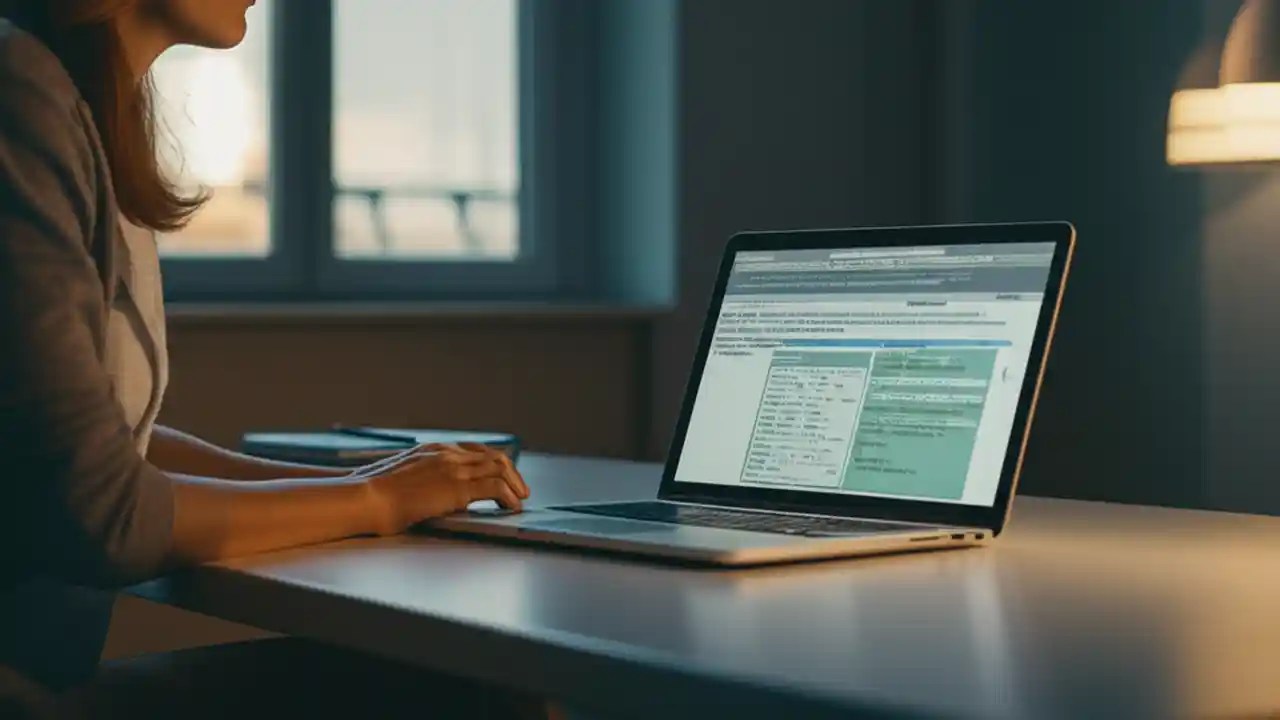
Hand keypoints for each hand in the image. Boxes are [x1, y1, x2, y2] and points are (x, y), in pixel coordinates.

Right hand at [359, 443, 528, 535]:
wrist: (362, 497)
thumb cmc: (369, 494)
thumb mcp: (395, 477)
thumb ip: (414, 477)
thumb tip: (419, 491)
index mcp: (432, 449)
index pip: (473, 449)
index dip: (492, 461)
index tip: (500, 473)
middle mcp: (446, 454)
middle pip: (492, 456)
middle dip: (510, 472)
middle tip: (519, 490)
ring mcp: (453, 469)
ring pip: (499, 468)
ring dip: (514, 485)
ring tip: (519, 500)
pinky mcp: (457, 488)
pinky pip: (495, 489)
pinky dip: (508, 497)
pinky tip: (511, 508)